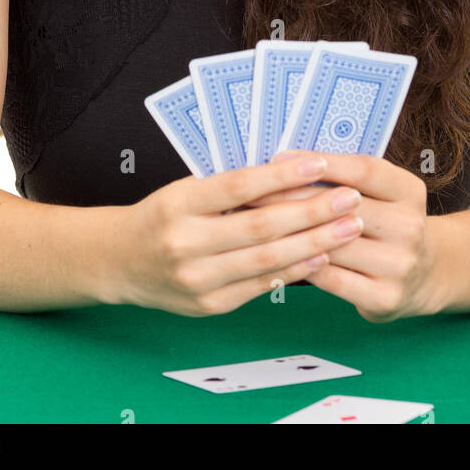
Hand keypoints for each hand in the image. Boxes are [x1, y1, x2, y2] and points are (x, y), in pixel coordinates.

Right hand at [109, 154, 365, 316]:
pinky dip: (293, 271)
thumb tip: (290, 172)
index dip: (282, 176)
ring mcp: (197, 279)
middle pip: (260, 227)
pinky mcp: (208, 306)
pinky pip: (259, 286)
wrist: (119, 261)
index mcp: (179, 204)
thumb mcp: (185, 189)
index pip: (239, 187)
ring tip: (347, 228)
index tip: (320, 164)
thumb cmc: (162, 215)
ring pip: (266, 260)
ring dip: (313, 243)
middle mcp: (185, 243)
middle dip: (312, 212)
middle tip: (349, 199)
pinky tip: (320, 256)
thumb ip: (229, 186)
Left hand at [247, 150, 440, 323]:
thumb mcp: (383, 193)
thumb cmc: (386, 223)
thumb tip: (286, 160)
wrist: (426, 275)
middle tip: (251, 191)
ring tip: (255, 224)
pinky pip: (331, 279)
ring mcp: (400, 265)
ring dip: (290, 233)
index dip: (320, 163)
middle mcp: (410, 226)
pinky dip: (301, 265)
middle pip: (342, 207)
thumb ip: (346, 178)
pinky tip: (276, 255)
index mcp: (409, 191)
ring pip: (333, 244)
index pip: (362, 170)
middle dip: (292, 197)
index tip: (279, 158)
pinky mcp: (385, 298)